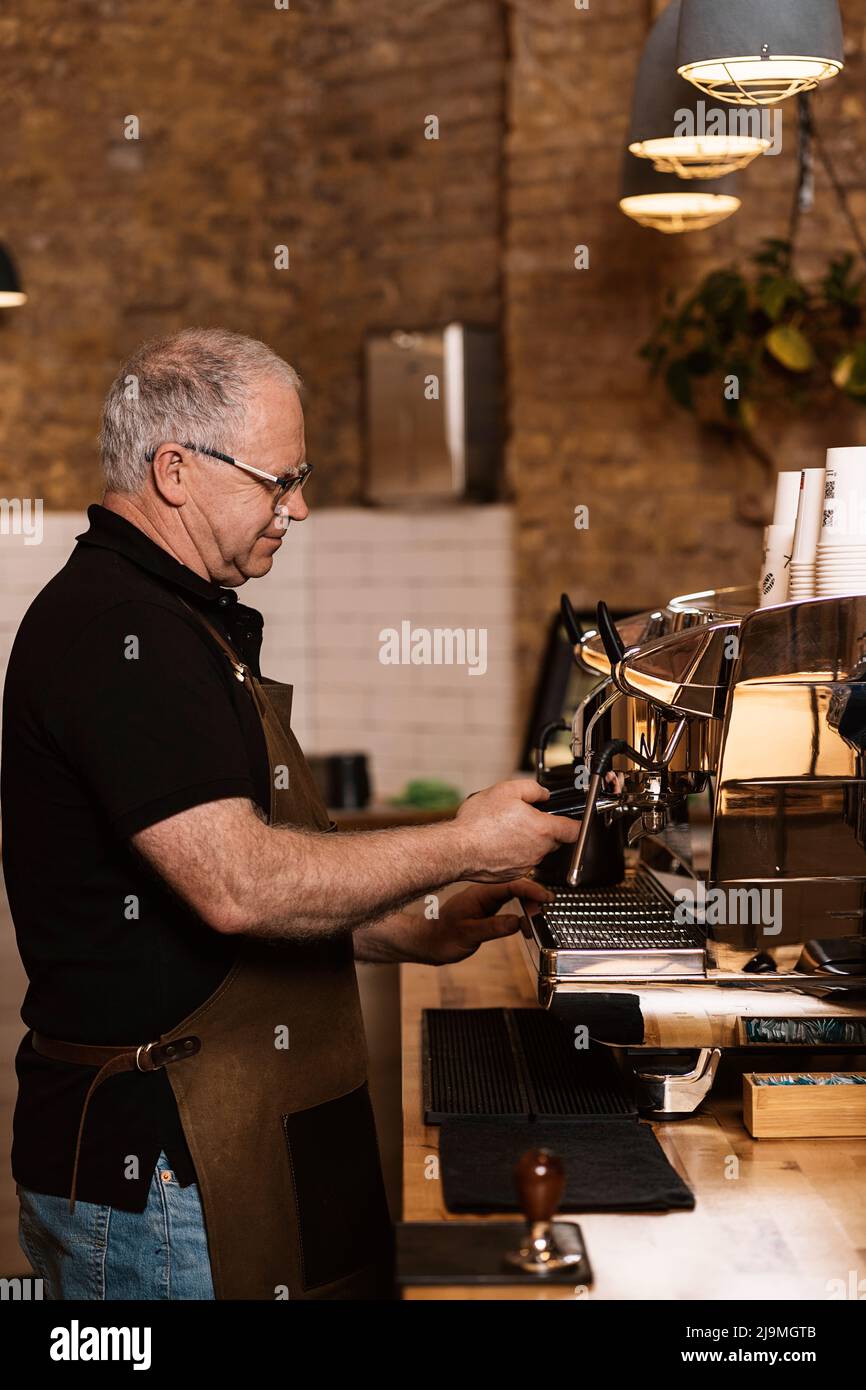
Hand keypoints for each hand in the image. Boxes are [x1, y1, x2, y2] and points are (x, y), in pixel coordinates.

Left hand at [415, 878, 552, 964]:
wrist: (427, 942)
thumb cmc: (442, 938)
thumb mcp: (469, 935)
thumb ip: (493, 927)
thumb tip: (518, 922)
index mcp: (479, 895)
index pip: (511, 887)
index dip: (531, 890)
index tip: (547, 898)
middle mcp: (483, 895)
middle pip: (515, 887)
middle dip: (534, 896)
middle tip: (546, 910)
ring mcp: (485, 901)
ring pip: (513, 896)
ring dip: (528, 904)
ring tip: (538, 918)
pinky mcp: (486, 910)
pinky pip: (508, 905)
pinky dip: (520, 913)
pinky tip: (525, 924)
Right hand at [452, 778, 580, 881]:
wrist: (458, 849)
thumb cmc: (478, 823)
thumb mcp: (506, 790)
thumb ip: (532, 789)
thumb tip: (542, 794)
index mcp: (543, 829)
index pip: (576, 830)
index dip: (577, 823)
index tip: (573, 820)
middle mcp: (538, 851)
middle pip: (554, 839)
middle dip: (544, 829)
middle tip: (523, 818)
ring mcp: (526, 865)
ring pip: (536, 850)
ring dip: (527, 841)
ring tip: (504, 830)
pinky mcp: (513, 874)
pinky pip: (521, 861)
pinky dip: (514, 853)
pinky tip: (497, 843)